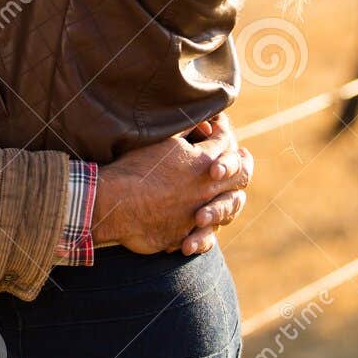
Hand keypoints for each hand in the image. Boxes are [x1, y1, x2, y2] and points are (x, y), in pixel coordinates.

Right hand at [92, 115, 253, 256]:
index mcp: (204, 162)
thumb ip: (185, 130)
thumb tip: (201, 120)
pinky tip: (196, 226)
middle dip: (241, 167)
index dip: (225, 136)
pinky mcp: (185, 234)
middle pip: (241, 176)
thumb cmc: (135, 168)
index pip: (226, 144)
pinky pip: (206, 237)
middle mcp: (208, 188)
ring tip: (221, 198)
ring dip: (225, 202)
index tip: (220, 132)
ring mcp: (199, 213)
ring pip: (228, 209)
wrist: (115, 202)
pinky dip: (204, 232)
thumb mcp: (162, 140)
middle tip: (239, 162)